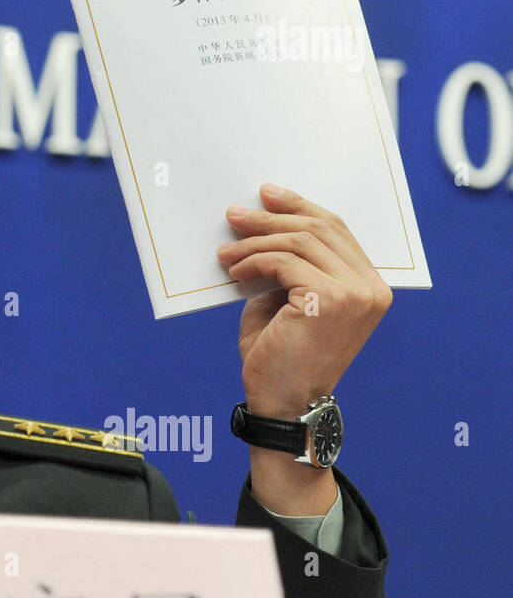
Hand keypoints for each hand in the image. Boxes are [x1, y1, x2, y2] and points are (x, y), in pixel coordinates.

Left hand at [216, 184, 391, 420]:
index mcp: (370, 286)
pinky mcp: (329, 300)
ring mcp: (354, 294)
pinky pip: (283, 262)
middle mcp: (371, 288)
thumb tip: (260, 226)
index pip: (337, 230)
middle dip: (272, 217)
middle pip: (319, 229)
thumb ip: (288, 267)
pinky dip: (253, 261)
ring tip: (225, 250)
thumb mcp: (287, 302)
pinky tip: (234, 272)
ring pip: (298, 242)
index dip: (300, 207)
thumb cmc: (281, 356)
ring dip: (254, 241)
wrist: (282, 403)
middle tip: (235, 214)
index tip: (267, 194)